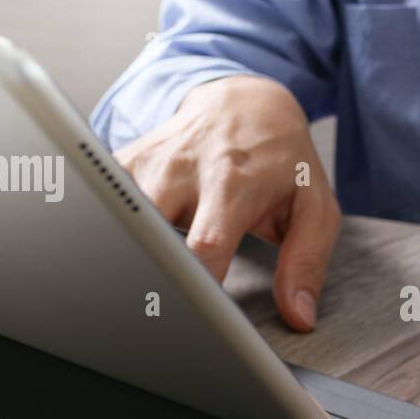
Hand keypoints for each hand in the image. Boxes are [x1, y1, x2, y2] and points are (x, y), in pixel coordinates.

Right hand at [112, 75, 339, 330]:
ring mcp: (147, 162)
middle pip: (148, 233)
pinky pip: (105, 203)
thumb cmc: (284, 162)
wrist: (249, 102)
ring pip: (118, 220)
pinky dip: (116, 229)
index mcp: (232, 183)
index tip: (199, 316)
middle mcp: (183, 169)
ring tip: (155, 270)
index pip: (204, 246)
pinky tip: (136, 240)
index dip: (198, 287)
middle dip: (153, 274)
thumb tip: (299, 316)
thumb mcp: (314, 208)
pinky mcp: (123, 161)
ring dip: (134, 253)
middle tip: (168, 305)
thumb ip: (306, 263)